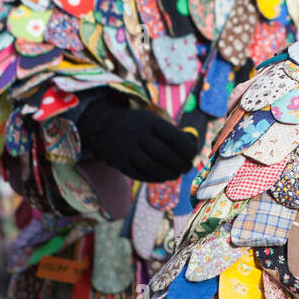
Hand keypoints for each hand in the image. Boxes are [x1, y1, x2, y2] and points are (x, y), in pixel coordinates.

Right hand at [75, 90, 198, 182]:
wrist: (104, 126)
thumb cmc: (139, 125)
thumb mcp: (154, 121)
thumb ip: (174, 133)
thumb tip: (195, 146)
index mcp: (150, 122)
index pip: (176, 138)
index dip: (189, 150)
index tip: (193, 154)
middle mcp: (137, 135)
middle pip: (166, 155)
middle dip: (181, 165)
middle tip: (187, 167)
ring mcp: (127, 150)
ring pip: (153, 168)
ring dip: (170, 174)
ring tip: (176, 174)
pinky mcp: (119, 163)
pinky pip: (141, 175)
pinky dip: (155, 178)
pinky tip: (163, 176)